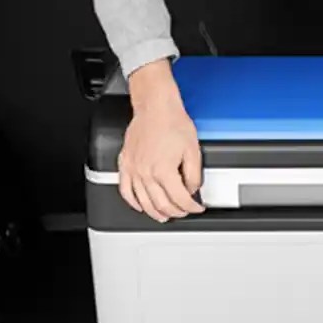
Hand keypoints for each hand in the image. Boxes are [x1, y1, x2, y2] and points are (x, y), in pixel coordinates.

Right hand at [119, 60, 204, 222]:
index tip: (197, 207)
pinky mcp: (125, 164)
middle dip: (177, 212)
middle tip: (184, 211)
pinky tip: (139, 205)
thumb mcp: (193, 150)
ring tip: (165, 215)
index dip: (192, 207)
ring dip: (155, 213)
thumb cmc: (173, 122)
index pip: (180, 199)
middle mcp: (146, 173)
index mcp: (164, 170)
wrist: (156, 107)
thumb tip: (192, 189)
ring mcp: (133, 170)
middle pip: (162, 204)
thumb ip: (194, 175)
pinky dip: (133, 202)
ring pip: (143, 202)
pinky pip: (125, 190)